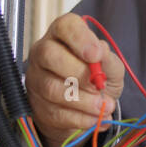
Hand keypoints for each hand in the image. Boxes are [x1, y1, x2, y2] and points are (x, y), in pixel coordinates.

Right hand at [24, 13, 124, 146]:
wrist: (86, 107)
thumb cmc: (97, 78)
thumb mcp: (110, 66)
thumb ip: (108, 59)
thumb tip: (100, 52)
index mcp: (63, 34)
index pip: (65, 27)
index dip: (80, 39)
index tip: (96, 55)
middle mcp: (44, 52)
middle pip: (50, 55)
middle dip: (79, 73)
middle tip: (100, 86)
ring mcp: (36, 79)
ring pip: (51, 88)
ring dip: (83, 101)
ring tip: (104, 107)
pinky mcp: (35, 105)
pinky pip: (54, 112)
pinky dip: (79, 118)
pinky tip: (95, 119)